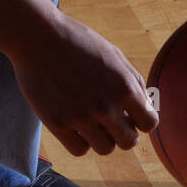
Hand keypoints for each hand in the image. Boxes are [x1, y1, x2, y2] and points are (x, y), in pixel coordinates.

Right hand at [8, 9, 157, 156]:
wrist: (37, 36)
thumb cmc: (78, 42)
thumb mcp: (114, 54)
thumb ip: (134, 82)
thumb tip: (146, 110)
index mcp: (124, 86)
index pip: (149, 123)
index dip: (141, 121)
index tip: (129, 114)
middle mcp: (106, 106)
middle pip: (128, 141)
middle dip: (123, 133)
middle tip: (110, 121)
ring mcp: (80, 117)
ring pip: (105, 149)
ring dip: (102, 139)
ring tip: (91, 122)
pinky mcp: (57, 124)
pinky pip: (79, 150)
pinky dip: (80, 142)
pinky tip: (75, 126)